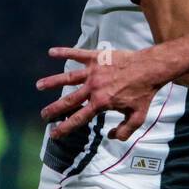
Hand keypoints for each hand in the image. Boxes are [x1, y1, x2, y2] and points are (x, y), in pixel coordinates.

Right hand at [36, 46, 161, 140]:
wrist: (150, 68)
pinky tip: (51, 52)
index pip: (78, 118)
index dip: (64, 128)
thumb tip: (111, 137)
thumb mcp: (137, 117)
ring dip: (52, 81)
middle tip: (44, 115)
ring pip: (68, 77)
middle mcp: (93, 88)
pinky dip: (64, 52)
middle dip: (54, 109)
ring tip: (39, 85)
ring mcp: (93, 72)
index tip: (54, 134)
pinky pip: (77, 54)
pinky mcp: (97, 57)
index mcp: (101, 103)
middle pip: (69, 100)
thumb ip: (124, 131)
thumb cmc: (144, 93)